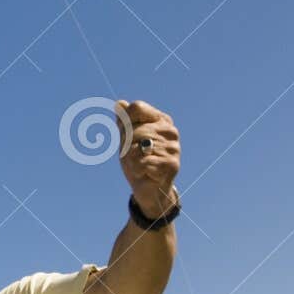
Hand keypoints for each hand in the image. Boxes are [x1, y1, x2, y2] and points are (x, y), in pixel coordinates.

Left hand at [115, 98, 179, 219]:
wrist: (148, 189)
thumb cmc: (138, 160)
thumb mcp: (127, 140)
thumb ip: (124, 122)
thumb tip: (119, 104)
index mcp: (161, 120)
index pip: (137, 108)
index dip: (126, 122)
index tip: (129, 136)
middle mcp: (170, 131)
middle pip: (134, 129)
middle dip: (127, 145)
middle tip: (135, 156)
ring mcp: (174, 147)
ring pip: (137, 146)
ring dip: (131, 159)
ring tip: (140, 165)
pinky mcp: (172, 164)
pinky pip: (142, 162)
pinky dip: (137, 169)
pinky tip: (145, 173)